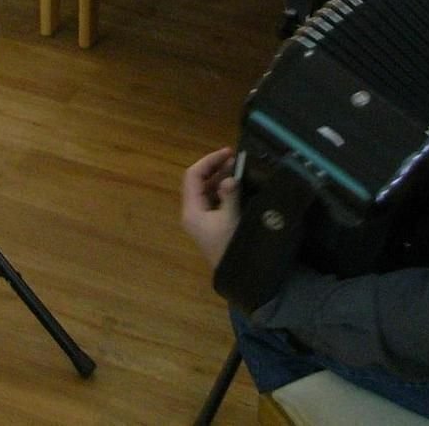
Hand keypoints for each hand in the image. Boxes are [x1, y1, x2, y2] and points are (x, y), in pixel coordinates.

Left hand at [180, 147, 241, 269]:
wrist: (237, 276)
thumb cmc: (230, 247)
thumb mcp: (231, 220)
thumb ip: (230, 196)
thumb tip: (230, 177)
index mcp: (191, 210)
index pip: (193, 176)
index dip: (209, 161)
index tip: (227, 153)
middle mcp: (192, 212)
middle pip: (197, 181)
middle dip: (214, 167)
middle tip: (234, 158)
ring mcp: (200, 219)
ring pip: (205, 190)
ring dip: (219, 177)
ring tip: (237, 167)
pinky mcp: (209, 224)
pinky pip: (212, 199)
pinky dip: (222, 189)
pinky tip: (235, 185)